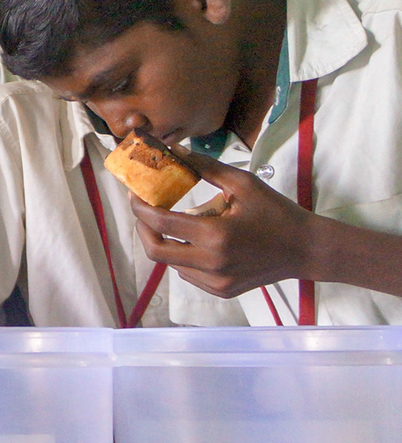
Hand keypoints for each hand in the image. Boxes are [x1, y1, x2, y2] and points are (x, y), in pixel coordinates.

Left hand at [130, 149, 319, 298]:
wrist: (307, 250)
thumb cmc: (276, 212)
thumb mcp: (243, 184)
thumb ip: (205, 167)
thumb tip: (174, 151)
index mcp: (216, 235)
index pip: (161, 224)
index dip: (140, 208)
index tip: (134, 195)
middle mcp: (212, 263)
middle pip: (156, 251)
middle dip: (143, 229)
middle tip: (145, 211)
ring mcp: (216, 281)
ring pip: (171, 264)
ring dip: (165, 243)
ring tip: (176, 223)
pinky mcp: (221, 291)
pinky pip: (187, 274)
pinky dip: (182, 257)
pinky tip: (195, 242)